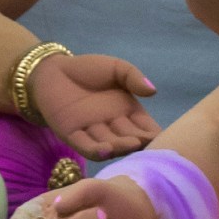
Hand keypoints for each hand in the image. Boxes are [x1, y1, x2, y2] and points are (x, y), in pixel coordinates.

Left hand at [29, 49, 160, 157]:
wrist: (53, 70)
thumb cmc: (87, 69)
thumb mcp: (116, 68)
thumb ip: (133, 77)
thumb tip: (153, 92)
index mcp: (128, 112)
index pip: (146, 128)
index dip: (155, 134)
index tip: (166, 138)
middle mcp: (113, 126)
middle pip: (130, 139)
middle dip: (139, 142)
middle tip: (147, 142)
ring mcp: (93, 132)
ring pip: (110, 145)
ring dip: (120, 147)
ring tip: (130, 145)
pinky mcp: (72, 135)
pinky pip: (86, 146)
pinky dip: (96, 150)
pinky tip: (106, 150)